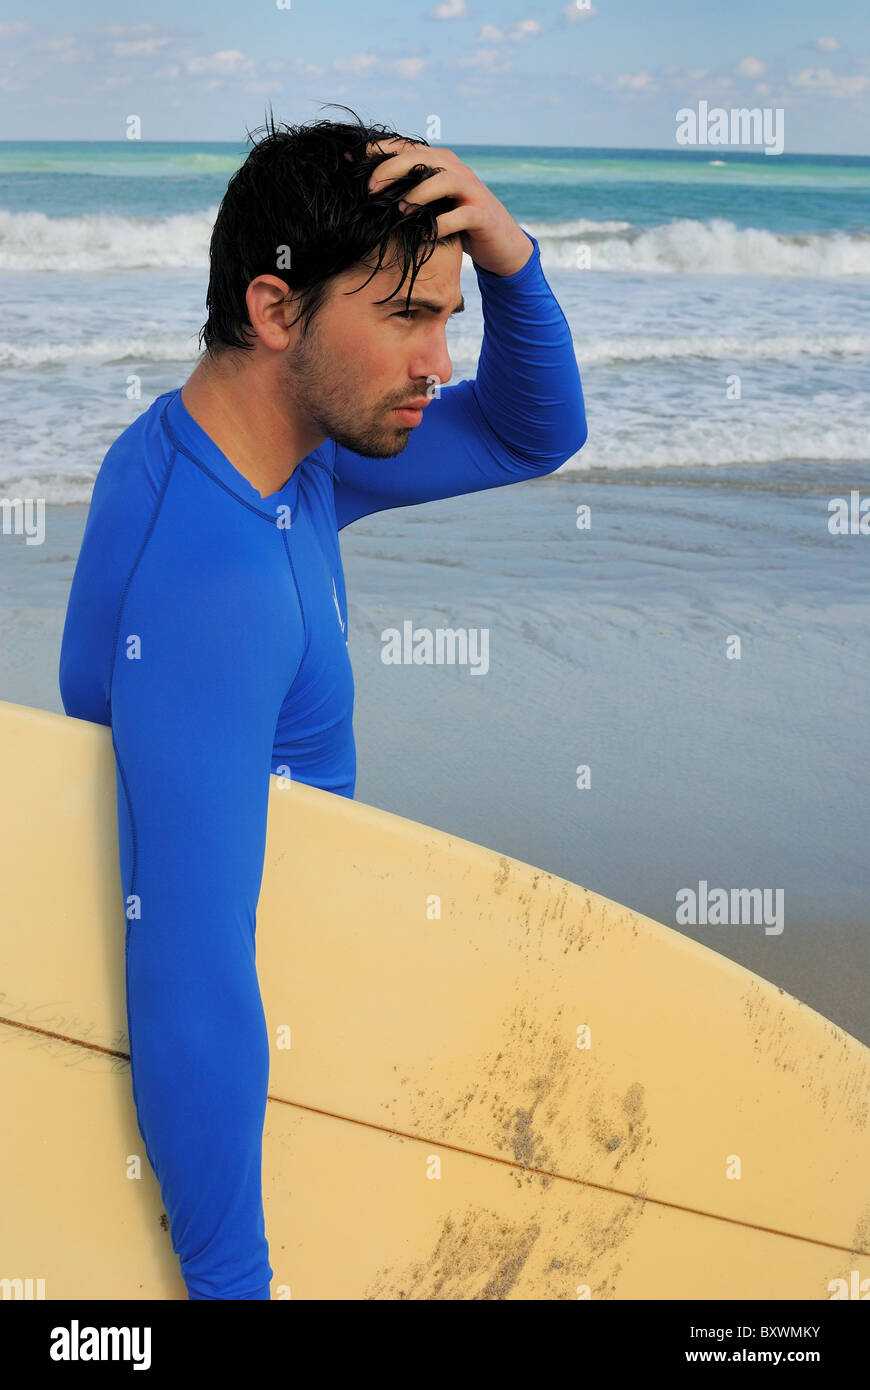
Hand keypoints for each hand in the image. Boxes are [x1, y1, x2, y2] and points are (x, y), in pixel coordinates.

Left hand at [365, 137, 532, 276]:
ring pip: (444, 180)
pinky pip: (462, 215)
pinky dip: (442, 225)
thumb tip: (369, 188)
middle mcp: (457, 170)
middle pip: (423, 158)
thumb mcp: (432, 202)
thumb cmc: (457, 220)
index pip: (408, 147)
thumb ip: (409, 190)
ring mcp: (472, 191)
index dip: (380, 150)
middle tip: (371, 188)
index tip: (352, 160)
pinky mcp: (482, 215)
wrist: (499, 242)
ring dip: (419, 193)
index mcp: (441, 163)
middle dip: (393, 169)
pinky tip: (425, 236)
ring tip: (400, 210)